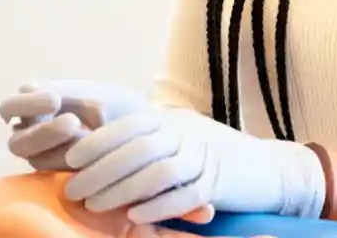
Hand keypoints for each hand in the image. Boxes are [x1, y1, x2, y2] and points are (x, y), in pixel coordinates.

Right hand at [0, 80, 150, 170]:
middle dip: (42, 132)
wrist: (149, 132)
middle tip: (72, 122)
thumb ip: (70, 96)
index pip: (10, 108)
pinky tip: (93, 157)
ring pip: (34, 160)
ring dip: (59, 151)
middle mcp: (32, 135)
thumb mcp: (99, 97)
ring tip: (87, 138)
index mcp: (35, 108)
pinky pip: (56, 175)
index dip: (27, 104)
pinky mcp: (59, 179)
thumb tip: (39, 94)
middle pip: (17, 141)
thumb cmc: (120, 108)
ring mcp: (43, 158)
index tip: (55, 99)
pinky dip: (72, 164)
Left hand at [61, 107, 325, 224]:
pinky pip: (185, 195)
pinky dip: (158, 205)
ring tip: (95, 204)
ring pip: (158, 171)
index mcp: (170, 119)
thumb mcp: (176, 136)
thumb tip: (92, 144)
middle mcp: (186, 133)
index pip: (129, 124)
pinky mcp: (219, 184)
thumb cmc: (208, 154)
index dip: (98, 139)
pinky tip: (134, 215)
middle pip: (138, 147)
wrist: (267, 167)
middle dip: (101, 168)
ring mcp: (204, 157)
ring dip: (122, 188)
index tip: (70, 156)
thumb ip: (143, 139)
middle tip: (73, 188)